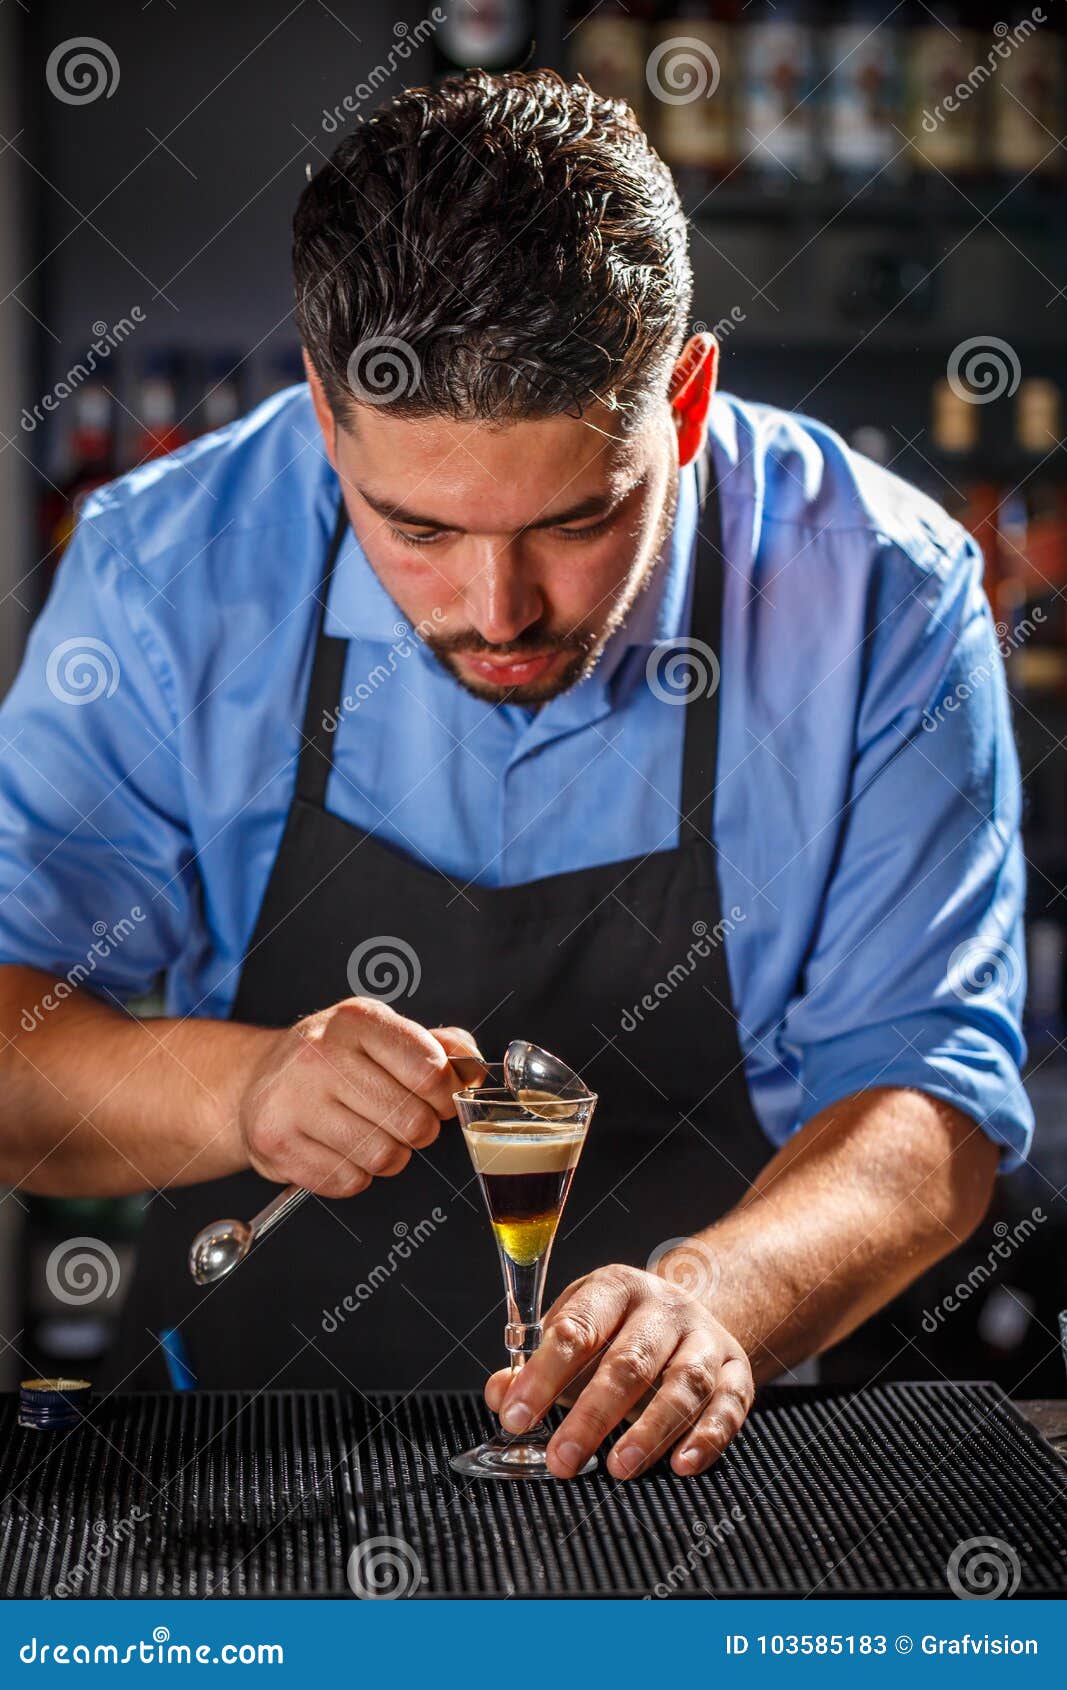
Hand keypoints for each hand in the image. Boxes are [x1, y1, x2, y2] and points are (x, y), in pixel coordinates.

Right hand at [237, 997, 483, 1197]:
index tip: (441, 1101)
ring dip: (390, 1156)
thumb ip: (439, 1047)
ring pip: (382, 1156)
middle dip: (420, 1130)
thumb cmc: (333, 1059)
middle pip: (411, 1121)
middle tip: (405, 1122)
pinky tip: (340, 1150)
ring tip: (371, 1135)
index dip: (447, 1096)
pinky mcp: (275, 1142)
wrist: (257, 1080)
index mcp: (356, 1020)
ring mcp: (292, 1098)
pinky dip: (354, 1176)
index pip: (429, 1070)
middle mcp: (320, 1054)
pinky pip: (347, 1181)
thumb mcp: (384, 1035)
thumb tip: (474, 1070)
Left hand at [484, 1262, 753, 1479]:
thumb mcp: (574, 1332)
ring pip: (682, 1383)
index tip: (515, 1418)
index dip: (542, 1376)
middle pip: (629, 1362)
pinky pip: (728, 1404)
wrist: (689, 1312)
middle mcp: (663, 1307)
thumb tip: (499, 1395)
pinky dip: (707, 1437)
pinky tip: (680, 1466)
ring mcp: (705, 1338)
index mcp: (614, 1289)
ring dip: (649, 1429)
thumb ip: (532, 1368)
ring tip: (618, 1469)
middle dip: (592, 1415)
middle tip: (562, 1460)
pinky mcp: (736, 1370)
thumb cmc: (618, 1332)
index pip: (576, 1329)